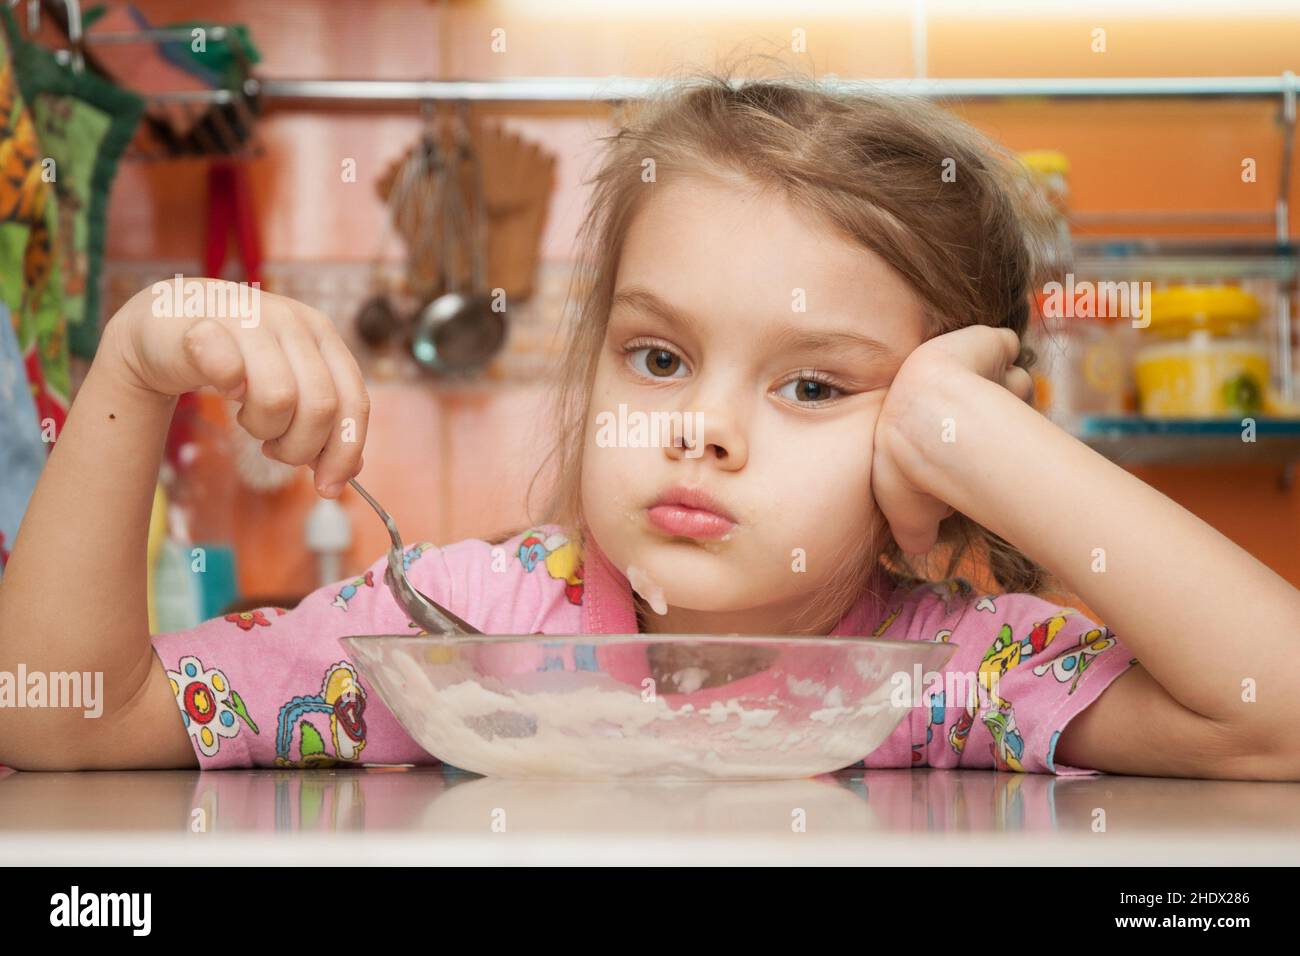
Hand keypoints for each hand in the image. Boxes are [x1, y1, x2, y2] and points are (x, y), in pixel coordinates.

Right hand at [104, 277, 368, 496]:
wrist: (167, 324)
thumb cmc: (238, 362)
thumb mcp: (290, 387)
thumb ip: (323, 422)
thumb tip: (353, 469)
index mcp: (324, 336)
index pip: (353, 402)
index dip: (345, 451)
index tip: (329, 488)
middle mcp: (294, 322)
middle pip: (320, 407)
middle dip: (299, 447)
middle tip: (273, 447)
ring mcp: (250, 318)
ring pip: (279, 398)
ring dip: (262, 427)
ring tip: (246, 417)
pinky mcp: (204, 325)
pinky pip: (228, 370)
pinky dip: (228, 390)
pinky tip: (224, 388)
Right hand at [871, 326, 1033, 555]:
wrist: (924, 419)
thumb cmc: (905, 463)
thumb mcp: (901, 510)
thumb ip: (913, 527)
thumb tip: (918, 548)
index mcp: (922, 417)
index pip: (958, 424)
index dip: (971, 444)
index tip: (972, 464)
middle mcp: (948, 387)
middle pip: (990, 398)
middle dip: (997, 414)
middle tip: (998, 438)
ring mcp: (970, 360)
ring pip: (1008, 378)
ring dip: (1013, 394)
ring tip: (1008, 414)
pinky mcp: (990, 342)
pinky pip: (1010, 347)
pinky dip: (1012, 360)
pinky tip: (1010, 380)